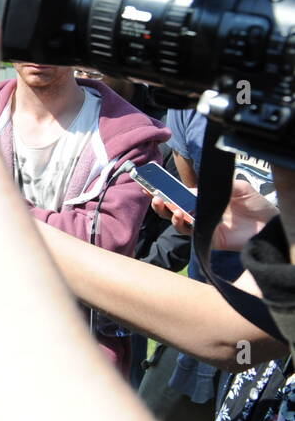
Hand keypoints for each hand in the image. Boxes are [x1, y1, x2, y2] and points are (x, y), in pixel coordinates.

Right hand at [152, 178, 276, 251]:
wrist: (271, 224)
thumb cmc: (256, 204)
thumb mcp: (237, 187)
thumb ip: (215, 186)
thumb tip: (190, 188)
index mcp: (204, 199)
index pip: (179, 193)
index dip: (164, 189)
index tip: (149, 182)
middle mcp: (199, 212)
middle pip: (172, 208)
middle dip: (159, 201)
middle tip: (151, 194)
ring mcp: (202, 226)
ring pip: (177, 221)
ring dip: (167, 212)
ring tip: (164, 203)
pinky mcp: (207, 238)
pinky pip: (189, 232)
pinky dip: (181, 224)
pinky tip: (180, 214)